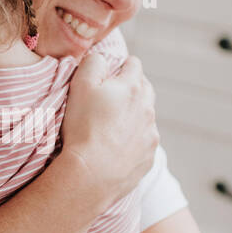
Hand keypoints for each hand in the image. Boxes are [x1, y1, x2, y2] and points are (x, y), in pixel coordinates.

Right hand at [59, 52, 158, 208]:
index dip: (120, 66)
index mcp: (132, 87)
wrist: (92, 174)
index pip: (133, 64)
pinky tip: (116, 147)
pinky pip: (144, 142)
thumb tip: (101, 58)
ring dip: (133, 115)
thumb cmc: (83, 128)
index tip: (108, 75)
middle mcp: (147, 108)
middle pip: (145, 88)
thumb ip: (93, 63)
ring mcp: (150, 134)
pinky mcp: (149, 156)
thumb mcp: (80, 85)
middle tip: (110, 99)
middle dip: (131, 88)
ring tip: (111, 126)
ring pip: (146, 116)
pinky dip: (134, 140)